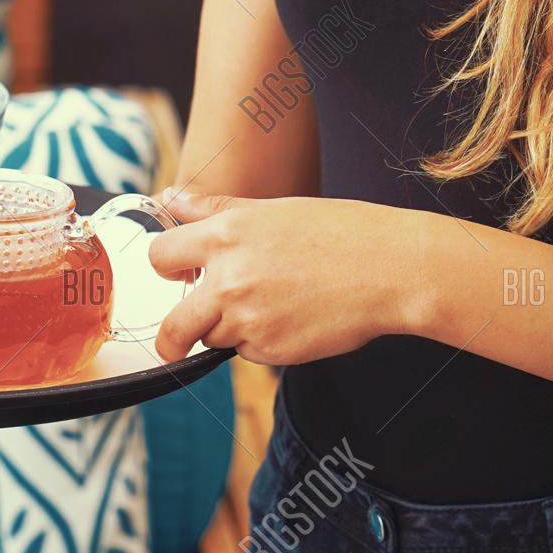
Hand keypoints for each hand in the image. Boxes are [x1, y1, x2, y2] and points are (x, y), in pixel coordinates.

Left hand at [146, 190, 421, 364]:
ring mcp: (248, 319)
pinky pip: (248, 352)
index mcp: (226, 235)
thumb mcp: (272, 209)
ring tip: (270, 305)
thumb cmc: (339, 232)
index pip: (160, 257)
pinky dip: (262, 342)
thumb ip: (213, 210)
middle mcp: (229, 279)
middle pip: (172, 326)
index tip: (178, 275)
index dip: (167, 267)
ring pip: (213, 339)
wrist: (392, 270)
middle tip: (179, 337)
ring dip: (228, 330)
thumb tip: (168, 200)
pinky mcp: (271, 349)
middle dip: (173, 337)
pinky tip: (293, 318)